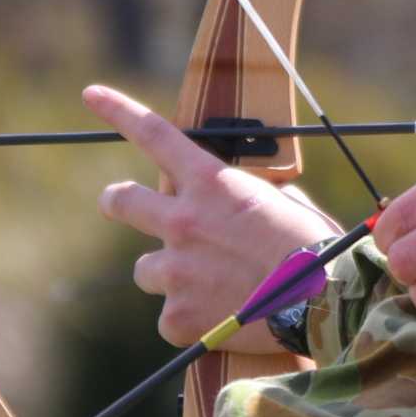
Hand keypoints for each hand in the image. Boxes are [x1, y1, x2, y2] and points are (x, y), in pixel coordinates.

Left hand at [86, 84, 341, 351]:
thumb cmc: (314, 248)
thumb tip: (236, 212)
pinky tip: (222, 321)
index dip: (117, 110)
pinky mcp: (177, 316)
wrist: (324, 302)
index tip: (91, 95)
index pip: (154, 134)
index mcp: (211, 183)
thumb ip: (245, 200)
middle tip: (118, 204)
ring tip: (211, 288)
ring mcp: (175, 269)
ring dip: (169, 274)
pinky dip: (191, 321)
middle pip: (121, 201)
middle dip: (116, 201)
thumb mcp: (284, 203)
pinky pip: (170, 318)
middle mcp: (182, 220)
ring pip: (146, 270)